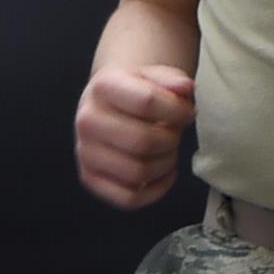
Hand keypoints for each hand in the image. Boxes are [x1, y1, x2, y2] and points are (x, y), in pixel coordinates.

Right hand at [74, 63, 193, 207]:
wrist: (110, 101)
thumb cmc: (137, 90)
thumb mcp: (156, 75)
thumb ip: (173, 80)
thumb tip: (184, 89)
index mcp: (103, 86)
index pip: (146, 101)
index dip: (177, 110)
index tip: (188, 112)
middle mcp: (88, 120)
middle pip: (142, 141)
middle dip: (171, 140)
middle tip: (176, 134)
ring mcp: (86, 152)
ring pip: (136, 173)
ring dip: (165, 164)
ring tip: (169, 151)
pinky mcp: (90, 178)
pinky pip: (128, 199)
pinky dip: (155, 191)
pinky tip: (165, 174)